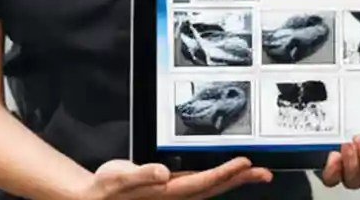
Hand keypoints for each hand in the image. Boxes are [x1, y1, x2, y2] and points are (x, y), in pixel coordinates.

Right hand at [85, 157, 271, 199]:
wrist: (94, 198)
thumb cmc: (105, 189)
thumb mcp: (118, 177)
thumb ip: (140, 174)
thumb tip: (162, 173)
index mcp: (167, 193)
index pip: (203, 182)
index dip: (224, 173)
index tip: (244, 163)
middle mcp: (176, 196)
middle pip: (215, 187)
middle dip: (240, 179)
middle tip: (266, 173)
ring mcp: (176, 194)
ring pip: (211, 187)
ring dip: (234, 179)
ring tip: (256, 172)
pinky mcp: (173, 189)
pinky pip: (202, 183)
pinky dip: (218, 177)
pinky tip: (228, 172)